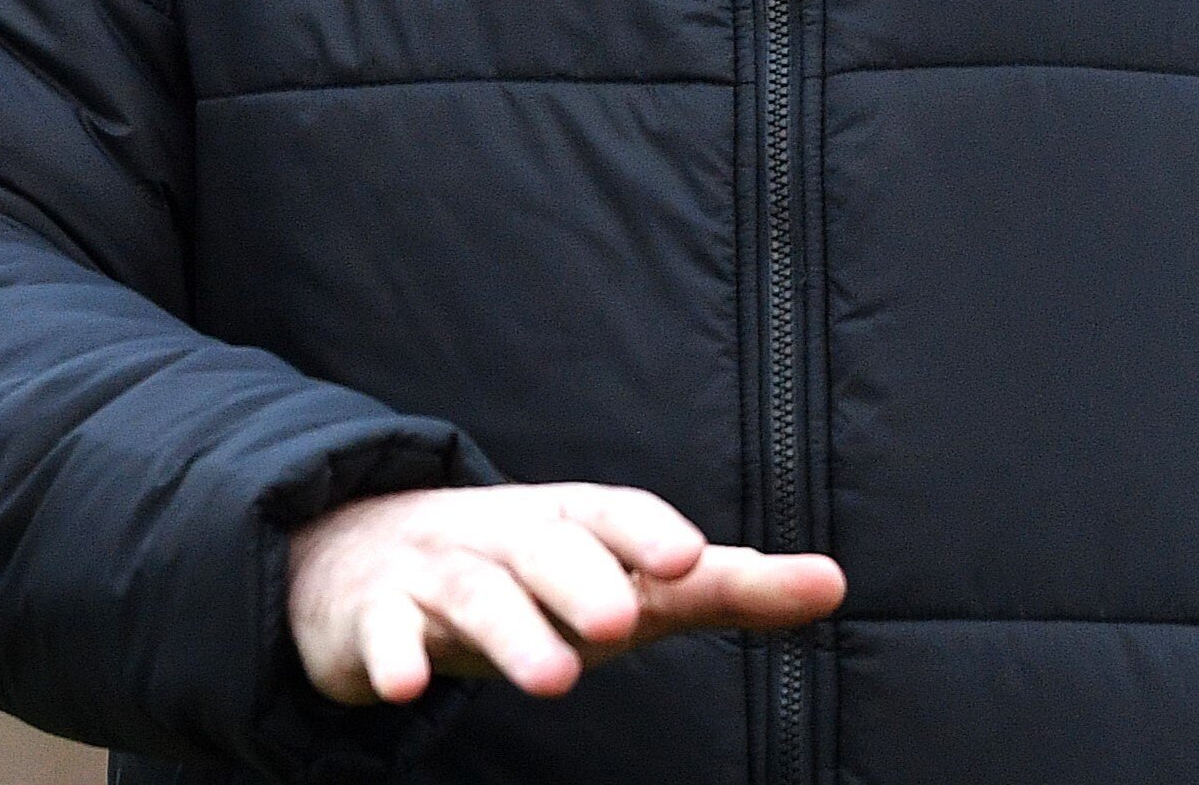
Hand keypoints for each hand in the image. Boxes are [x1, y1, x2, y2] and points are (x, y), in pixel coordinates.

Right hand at [286, 482, 844, 705]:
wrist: (364, 563)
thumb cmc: (531, 577)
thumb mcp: (623, 576)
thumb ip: (725, 586)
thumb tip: (835, 583)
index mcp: (568, 520)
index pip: (611, 512)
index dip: (647, 531)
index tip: (689, 559)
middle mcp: (503, 534)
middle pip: (543, 546)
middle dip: (582, 580)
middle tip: (623, 623)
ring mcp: (432, 573)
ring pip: (472, 592)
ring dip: (510, 631)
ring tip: (554, 679)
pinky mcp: (372, 620)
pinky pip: (380, 633)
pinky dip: (391, 655)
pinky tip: (405, 686)